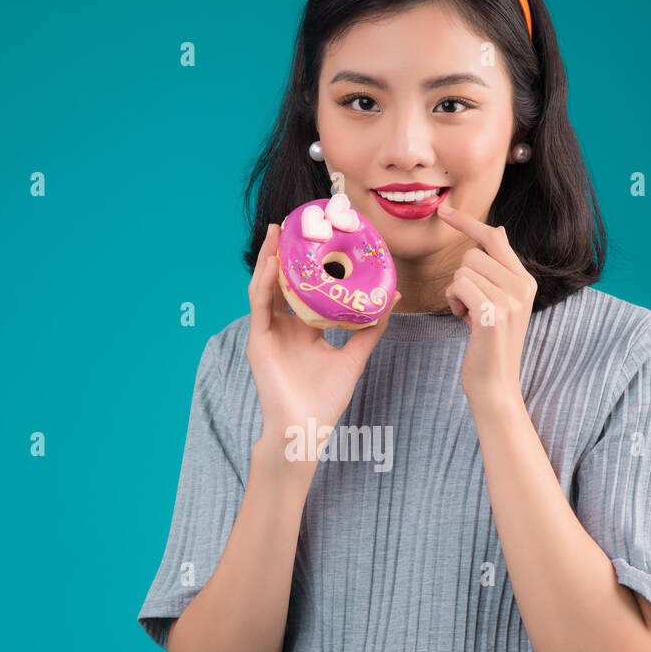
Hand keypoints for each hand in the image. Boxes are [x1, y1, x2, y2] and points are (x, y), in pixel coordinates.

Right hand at [246, 223, 400, 462]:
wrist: (305, 430)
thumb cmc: (326, 400)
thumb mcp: (354, 357)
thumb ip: (371, 327)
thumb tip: (392, 296)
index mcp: (304, 329)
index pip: (305, 288)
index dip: (311, 262)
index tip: (323, 235)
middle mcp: (284, 327)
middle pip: (283, 281)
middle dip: (287, 252)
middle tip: (297, 222)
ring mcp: (269, 333)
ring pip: (267, 288)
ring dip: (271, 259)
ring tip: (279, 232)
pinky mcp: (258, 342)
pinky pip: (259, 306)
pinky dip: (266, 283)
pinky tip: (274, 263)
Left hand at [438, 202, 536, 410]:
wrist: (496, 386)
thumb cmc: (488, 345)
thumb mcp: (498, 303)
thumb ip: (497, 270)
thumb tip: (498, 229)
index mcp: (525, 281)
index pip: (495, 238)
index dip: (468, 222)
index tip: (445, 210)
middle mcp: (522, 286)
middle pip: (472, 254)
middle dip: (461, 278)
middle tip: (470, 306)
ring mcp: (510, 299)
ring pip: (463, 270)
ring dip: (456, 293)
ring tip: (469, 316)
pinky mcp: (492, 313)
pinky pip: (459, 286)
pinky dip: (454, 302)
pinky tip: (465, 321)